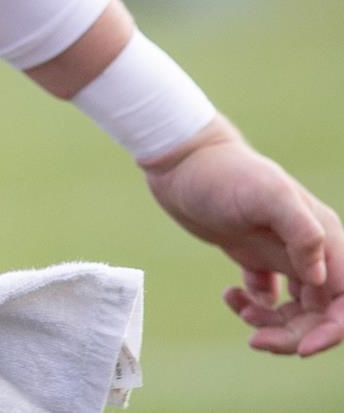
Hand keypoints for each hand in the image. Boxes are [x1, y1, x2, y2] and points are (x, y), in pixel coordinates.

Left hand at [143, 116, 343, 356]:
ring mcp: (283, 253)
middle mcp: (310, 249)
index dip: (333, 328)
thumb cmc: (224, 173)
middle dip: (295, 334)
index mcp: (324, 238)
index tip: (302, 347)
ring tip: (241, 310)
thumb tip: (321, 278)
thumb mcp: (267, 194)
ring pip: (297, 310)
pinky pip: (269, 297)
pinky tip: (231, 295)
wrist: (180, 160)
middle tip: (256, 340)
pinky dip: (254, 307)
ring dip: (274, 324)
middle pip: (322, 312)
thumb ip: (303, 231)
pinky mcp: (255, 256)